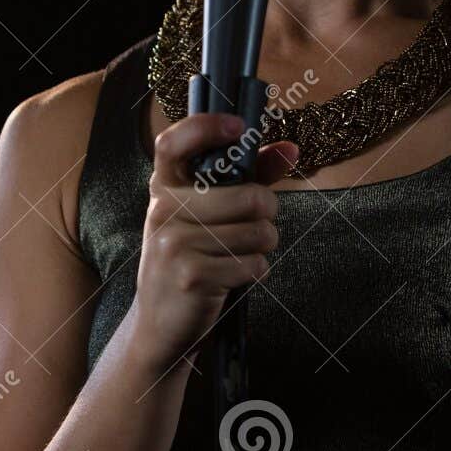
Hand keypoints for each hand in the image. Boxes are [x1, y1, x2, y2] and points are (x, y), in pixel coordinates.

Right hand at [125, 111, 298, 376]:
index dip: (206, 126)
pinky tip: (234, 275)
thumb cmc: (191, 258)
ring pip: (258, 232)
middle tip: (259, 223)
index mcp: (163, 187)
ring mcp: (174, 243)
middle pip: (249, 196)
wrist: (160, 324)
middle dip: (268, 213)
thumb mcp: (207, 215)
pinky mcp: (192, 275)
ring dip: (263, 245)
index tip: (239, 127)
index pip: (173, 142)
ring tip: (242, 252)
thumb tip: (290, 148)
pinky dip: (256, 270)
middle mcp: (163, 210)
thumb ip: (248, 176)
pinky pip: (254, 264)